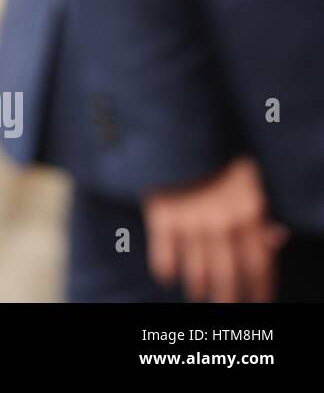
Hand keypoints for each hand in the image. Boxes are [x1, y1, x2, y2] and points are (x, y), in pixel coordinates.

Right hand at [142, 156, 288, 301]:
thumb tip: (277, 236)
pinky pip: (164, 254)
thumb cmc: (217, 151)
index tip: (257, 301)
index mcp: (250, 210)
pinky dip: (165, 270)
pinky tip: (167, 277)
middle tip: (224, 307)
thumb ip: (262, 205)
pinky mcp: (161, 215)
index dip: (259, 288)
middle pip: (228, 275)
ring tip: (198, 296)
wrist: (175, 130)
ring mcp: (190, 220)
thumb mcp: (249, 173)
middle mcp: (222, 221)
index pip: (259, 264)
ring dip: (198, 288)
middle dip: (228, 297)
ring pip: (197, 270)